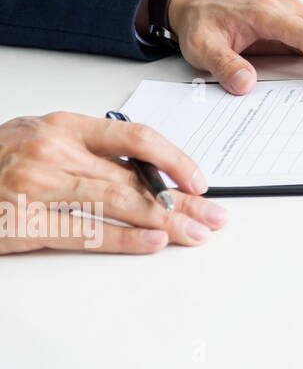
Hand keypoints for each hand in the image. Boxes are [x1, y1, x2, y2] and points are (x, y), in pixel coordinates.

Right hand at [0, 112, 225, 253]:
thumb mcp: (43, 137)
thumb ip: (91, 149)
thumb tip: (152, 171)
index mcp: (65, 126)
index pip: (136, 137)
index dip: (175, 159)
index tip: (200, 180)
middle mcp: (54, 152)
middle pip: (134, 177)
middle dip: (182, 199)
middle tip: (214, 215)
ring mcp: (37, 188)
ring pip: (118, 204)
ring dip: (165, 221)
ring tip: (195, 233)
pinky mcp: (23, 223)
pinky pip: (85, 234)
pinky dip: (124, 240)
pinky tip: (153, 243)